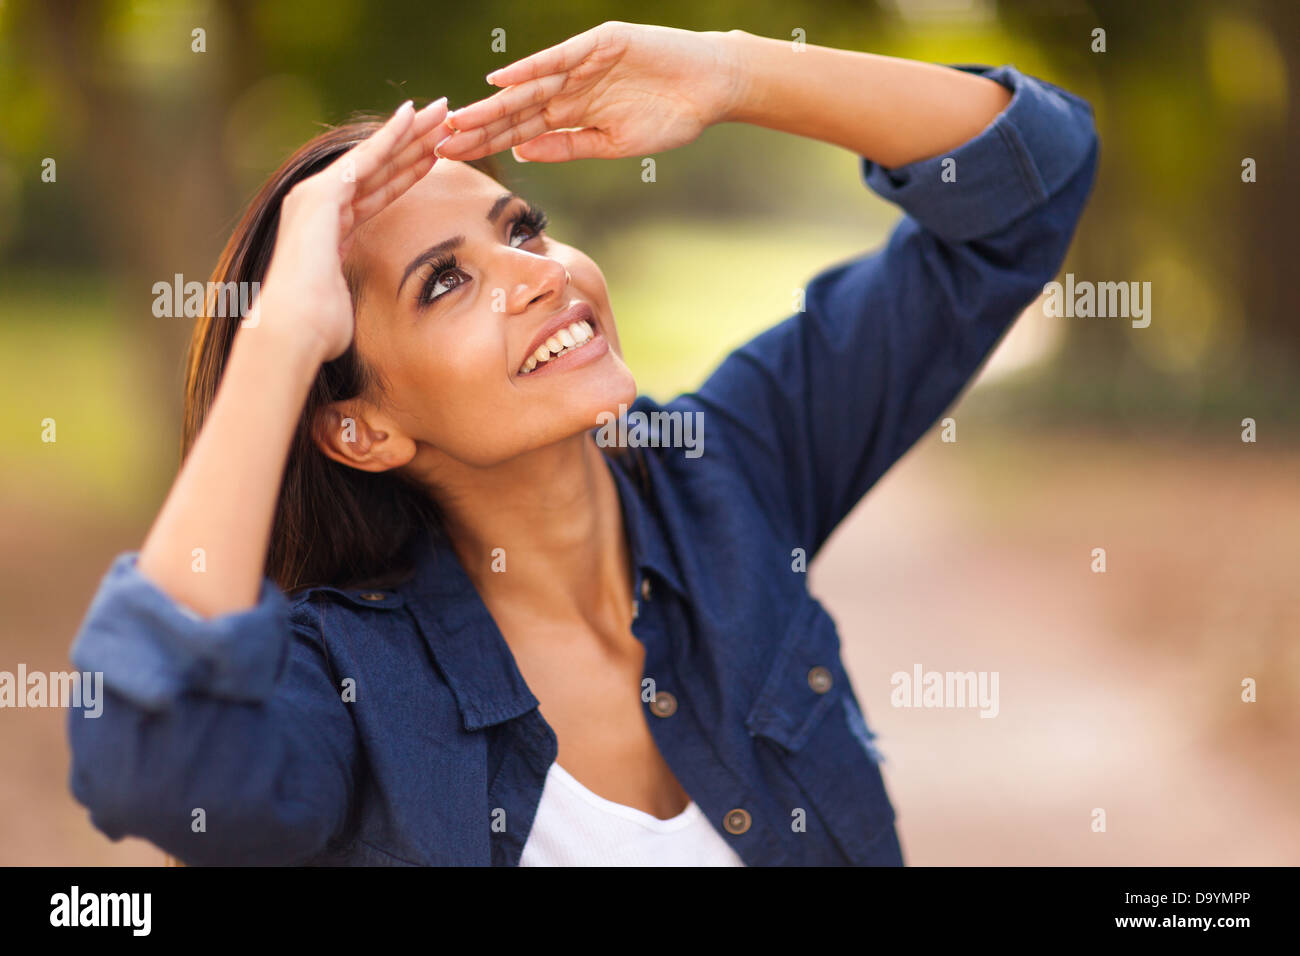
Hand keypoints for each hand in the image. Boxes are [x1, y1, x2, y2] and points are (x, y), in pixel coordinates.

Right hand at [253, 98, 452, 362]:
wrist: (293, 331)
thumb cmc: (320, 329)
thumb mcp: (346, 301)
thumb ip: (354, 286)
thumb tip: (366, 308)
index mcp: (328, 230)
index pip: (376, 193)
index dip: (406, 172)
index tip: (435, 156)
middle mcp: (317, 205)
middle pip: (377, 169)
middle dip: (413, 143)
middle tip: (446, 119)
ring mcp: (315, 197)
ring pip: (374, 157)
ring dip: (409, 132)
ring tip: (442, 110)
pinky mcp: (321, 196)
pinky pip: (364, 159)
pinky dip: (389, 136)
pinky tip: (412, 116)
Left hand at [435, 22, 741, 162]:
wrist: (711, 87)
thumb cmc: (670, 118)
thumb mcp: (613, 145)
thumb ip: (568, 147)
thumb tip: (521, 152)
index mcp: (572, 116)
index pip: (519, 132)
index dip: (487, 144)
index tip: (454, 158)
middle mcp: (570, 89)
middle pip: (515, 110)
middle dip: (479, 127)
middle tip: (440, 140)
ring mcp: (582, 65)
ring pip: (529, 87)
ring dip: (494, 104)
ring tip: (460, 118)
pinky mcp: (599, 45)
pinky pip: (558, 58)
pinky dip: (530, 69)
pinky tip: (500, 81)